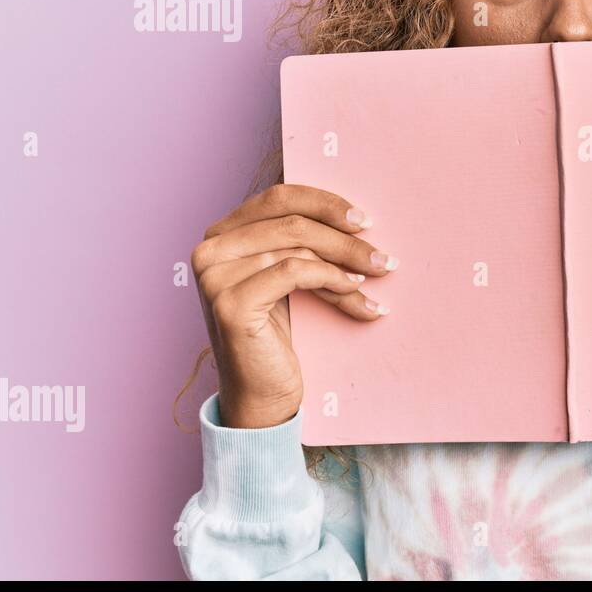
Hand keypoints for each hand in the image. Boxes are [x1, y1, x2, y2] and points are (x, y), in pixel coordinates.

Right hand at [190, 183, 399, 427]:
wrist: (262, 393)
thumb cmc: (278, 333)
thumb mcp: (290, 277)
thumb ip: (302, 242)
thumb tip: (356, 218)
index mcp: (222, 234)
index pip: (279, 197)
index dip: (325, 203)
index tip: (364, 220)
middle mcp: (210, 249)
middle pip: (292, 221)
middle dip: (344, 237)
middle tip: (382, 257)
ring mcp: (214, 276)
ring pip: (298, 247)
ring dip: (345, 263)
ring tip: (374, 279)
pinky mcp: (230, 302)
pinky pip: (294, 272)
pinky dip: (331, 279)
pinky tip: (354, 292)